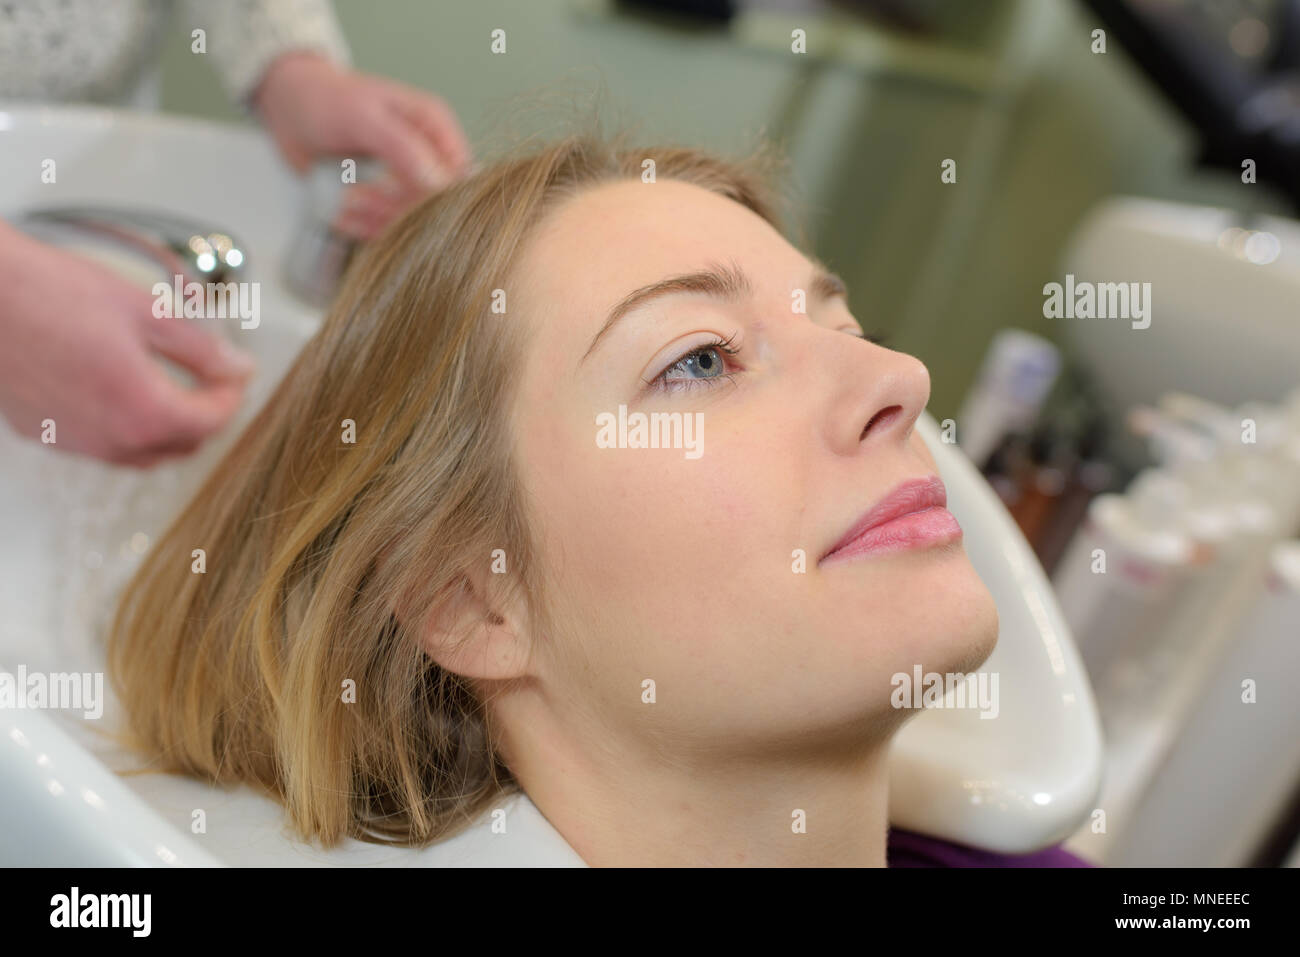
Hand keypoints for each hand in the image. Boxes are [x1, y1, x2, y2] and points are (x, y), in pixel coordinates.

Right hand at [0, 223, 254, 467]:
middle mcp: (109, 439)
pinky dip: (124, 430)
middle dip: (203, 417)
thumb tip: (237, 368)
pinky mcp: (43, 435)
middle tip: (210, 382)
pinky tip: (121, 394)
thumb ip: (201, 349)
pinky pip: (100, 447)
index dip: (231, 398)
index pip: (211, 423)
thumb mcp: (148, 311)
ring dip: (165, 430)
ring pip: (141, 455)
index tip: (235, 375)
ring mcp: (73, 442)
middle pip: (181, 447)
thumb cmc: (51, 293)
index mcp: (143, 410)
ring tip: (171, 389)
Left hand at [252, 53, 472, 239]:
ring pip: (411, 221)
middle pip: (435, 205)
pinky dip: (362, 226)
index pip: (458, 177)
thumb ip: (403, 148)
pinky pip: (386, 228)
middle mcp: (429, 157)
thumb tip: (439, 184)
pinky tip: (341, 211)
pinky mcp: (386, 202)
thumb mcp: (364, 118)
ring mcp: (407, 182)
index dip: (435, 194)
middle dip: (397, 207)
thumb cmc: (327, 101)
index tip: (395, 192)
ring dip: (376, 217)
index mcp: (436, 128)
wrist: (291, 107)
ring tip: (346, 199)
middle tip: (358, 194)